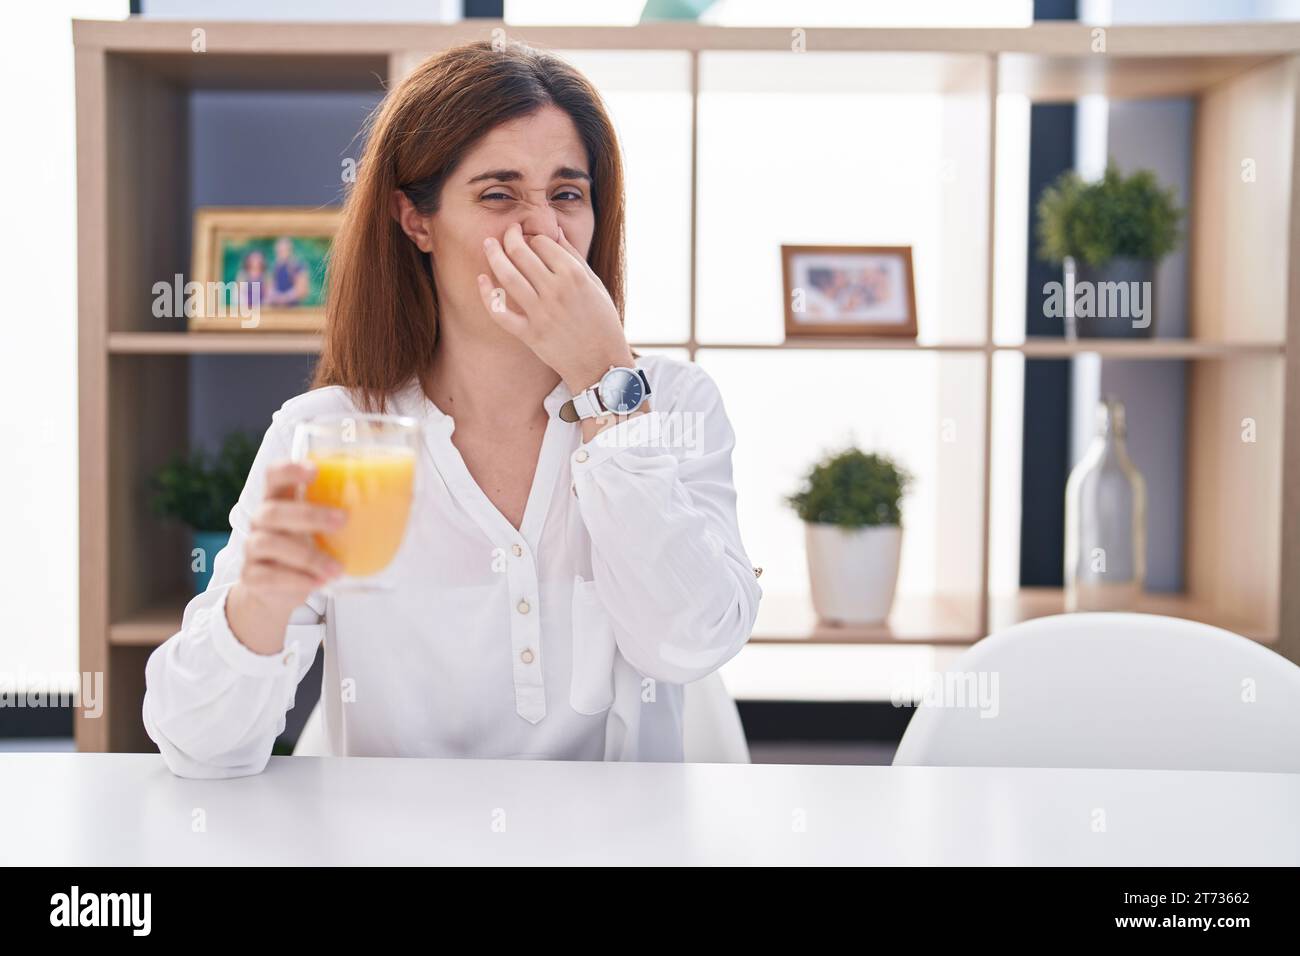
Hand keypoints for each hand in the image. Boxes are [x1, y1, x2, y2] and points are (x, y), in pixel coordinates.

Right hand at [226, 461, 346, 654]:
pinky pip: (268, 576)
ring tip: (336, 569)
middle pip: (273, 511)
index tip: (315, 471)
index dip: (290, 469)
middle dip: (309, 515)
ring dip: (307, 556)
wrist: (276, 591)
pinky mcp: (251, 576)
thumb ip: (348, 513)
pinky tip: (317, 584)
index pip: (274, 475)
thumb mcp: (323, 529)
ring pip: (268, 544)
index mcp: (280, 500)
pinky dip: (295, 580)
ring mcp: (252, 548)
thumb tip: (405, 497)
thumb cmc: (307, 549)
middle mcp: (261, 520)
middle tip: (342, 521)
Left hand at [476, 221, 633, 390]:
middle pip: (521, 252)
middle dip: (510, 236)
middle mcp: (555, 290)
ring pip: (507, 275)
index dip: (533, 237)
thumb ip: (575, 257)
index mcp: (574, 275)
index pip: (542, 242)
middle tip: (507, 231)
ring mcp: (540, 313)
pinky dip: (487, 295)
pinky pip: (501, 312)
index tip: (531, 239)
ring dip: (493, 254)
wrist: (602, 364)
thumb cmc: (603, 322)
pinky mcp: (530, 334)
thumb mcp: (596, 285)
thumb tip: (556, 232)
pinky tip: (481, 280)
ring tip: (487, 244)